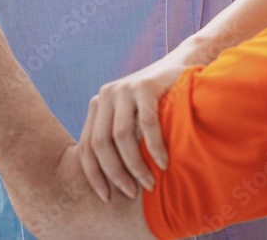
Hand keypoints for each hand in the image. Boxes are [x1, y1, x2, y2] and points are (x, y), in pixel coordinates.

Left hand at [77, 55, 187, 202]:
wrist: (180, 67)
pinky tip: (163, 163)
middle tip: (131, 192)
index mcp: (96, 106)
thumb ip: (117, 140)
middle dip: (115, 173)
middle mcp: (105, 95)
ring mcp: (124, 88)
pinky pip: (147, 123)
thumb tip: (110, 184)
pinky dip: (155, 147)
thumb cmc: (156, 102)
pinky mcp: (145, 85)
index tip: (106, 198)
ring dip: (135, 165)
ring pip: (121, 136)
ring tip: (149, 183)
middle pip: (101, 143)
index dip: (93, 175)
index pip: (86, 146)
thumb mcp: (131, 119)